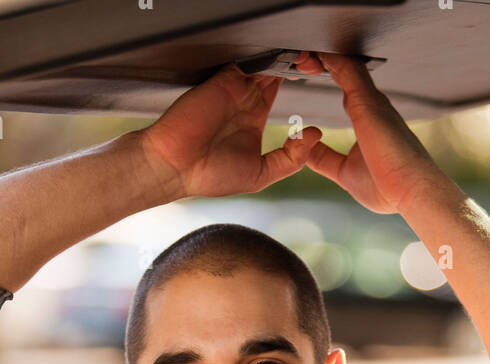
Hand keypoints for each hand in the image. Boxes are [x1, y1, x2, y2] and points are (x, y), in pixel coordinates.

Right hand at [140, 61, 323, 199]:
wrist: (175, 166)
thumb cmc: (210, 175)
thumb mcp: (261, 174)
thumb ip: (290, 158)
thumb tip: (313, 136)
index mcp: (251, 122)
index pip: (276, 94)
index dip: (296, 86)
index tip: (314, 83)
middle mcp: (243, 102)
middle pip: (272, 74)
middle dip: (293, 68)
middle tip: (313, 65)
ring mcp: (233, 89)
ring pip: (264, 66)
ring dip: (284, 62)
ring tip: (304, 62)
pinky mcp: (224, 80)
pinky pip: (248, 62)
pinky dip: (267, 61)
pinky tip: (284, 64)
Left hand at [290, 51, 440, 213]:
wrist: (412, 191)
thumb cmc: (387, 188)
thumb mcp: (345, 173)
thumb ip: (326, 160)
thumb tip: (307, 152)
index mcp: (369, 120)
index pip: (346, 89)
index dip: (329, 76)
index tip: (307, 69)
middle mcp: (372, 105)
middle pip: (346, 70)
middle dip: (323, 57)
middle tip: (301, 51)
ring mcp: (371, 100)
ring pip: (345, 64)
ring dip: (323, 53)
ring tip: (301, 45)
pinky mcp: (368, 102)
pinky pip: (345, 69)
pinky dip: (329, 58)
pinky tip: (313, 51)